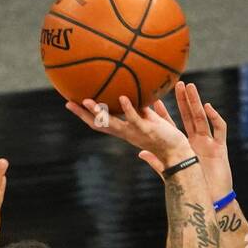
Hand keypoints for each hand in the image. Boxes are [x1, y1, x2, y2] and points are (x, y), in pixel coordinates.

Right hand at [64, 94, 192, 167]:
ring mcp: (135, 132)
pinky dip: (128, 109)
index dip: (85, 115)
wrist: (179, 153)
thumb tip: (132, 94)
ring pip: (112, 123)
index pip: (100, 123)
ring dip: (99, 113)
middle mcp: (126, 132)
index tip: (72, 104)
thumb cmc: (165, 138)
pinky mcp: (147, 130)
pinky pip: (135, 119)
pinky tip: (122, 98)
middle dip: (83, 115)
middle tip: (69, 103)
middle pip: (99, 124)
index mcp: (124, 131)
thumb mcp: (149, 119)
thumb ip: (140, 109)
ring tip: (88, 101)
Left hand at [141, 81, 232, 196]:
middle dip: (184, 101)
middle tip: (178, 84)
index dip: (165, 114)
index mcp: (184, 147)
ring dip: (196, 102)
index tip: (156, 101)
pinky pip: (219, 129)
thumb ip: (157, 162)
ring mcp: (209, 143)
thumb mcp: (173, 172)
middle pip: (189, 117)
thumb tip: (140, 152)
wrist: (214, 199)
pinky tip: (208, 107)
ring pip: (202, 118)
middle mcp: (197, 142)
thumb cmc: (194, 188)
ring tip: (191, 87)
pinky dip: (215, 118)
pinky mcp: (221, 148)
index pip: (173, 126)